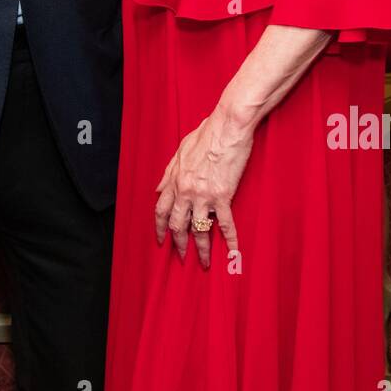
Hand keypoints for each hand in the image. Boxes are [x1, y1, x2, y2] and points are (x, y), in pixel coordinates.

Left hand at [154, 105, 255, 268]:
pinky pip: (225, 224)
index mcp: (174, 180)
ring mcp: (204, 195)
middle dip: (179, 243)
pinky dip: (229, 240)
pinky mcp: (223, 196)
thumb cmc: (206, 134)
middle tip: (182, 257)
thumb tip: (158, 188)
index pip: (161, 210)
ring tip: (204, 263)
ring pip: (199, 230)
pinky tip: (232, 253)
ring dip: (201, 249)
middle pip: (177, 225)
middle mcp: (186, 191)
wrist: (227, 127)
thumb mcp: (180, 151)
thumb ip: (168, 172)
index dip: (160, 228)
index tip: (161, 240)